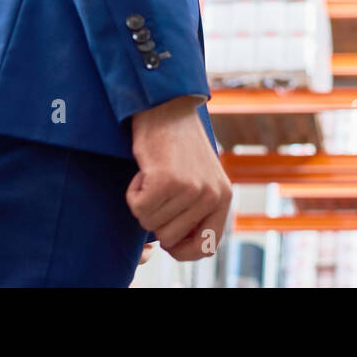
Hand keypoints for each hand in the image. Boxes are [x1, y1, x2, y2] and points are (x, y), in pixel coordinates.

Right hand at [127, 96, 231, 261]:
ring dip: (144, 202)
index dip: (182, 250)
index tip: (168, 241)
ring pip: (150, 223)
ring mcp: (190, 189)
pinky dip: (133, 192)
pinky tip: (144, 171)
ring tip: (154, 174)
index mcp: (223, 197)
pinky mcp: (166, 181)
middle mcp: (211, 195)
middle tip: (160, 186)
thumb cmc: (178, 145)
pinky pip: (138, 207)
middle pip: (169, 238)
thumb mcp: (201, 178)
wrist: (167, 106)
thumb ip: (198, 210)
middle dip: (156, 217)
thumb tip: (178, 245)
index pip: (206, 247)